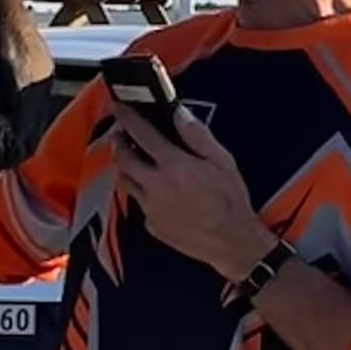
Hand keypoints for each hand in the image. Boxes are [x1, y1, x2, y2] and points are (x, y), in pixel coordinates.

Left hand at [110, 101, 272, 282]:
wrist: (232, 243)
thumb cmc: (231, 199)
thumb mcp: (222, 161)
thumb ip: (197, 136)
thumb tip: (177, 113)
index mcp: (174, 165)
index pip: (142, 134)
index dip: (127, 117)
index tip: (119, 106)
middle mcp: (156, 186)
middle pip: (123, 159)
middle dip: (118, 143)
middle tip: (122, 135)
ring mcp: (150, 207)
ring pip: (125, 182)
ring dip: (125, 167)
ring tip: (134, 160)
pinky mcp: (150, 225)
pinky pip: (139, 203)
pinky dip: (142, 192)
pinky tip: (155, 191)